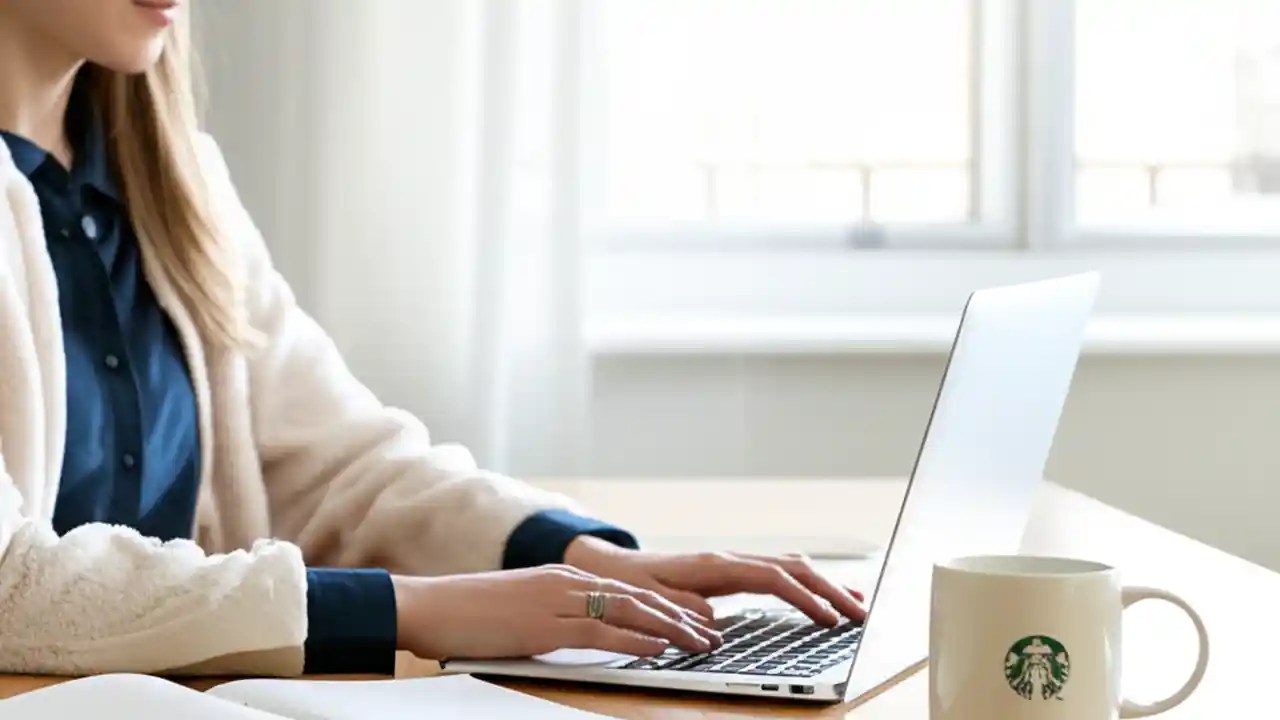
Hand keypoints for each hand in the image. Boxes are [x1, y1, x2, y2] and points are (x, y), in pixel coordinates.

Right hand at [391, 565, 722, 659]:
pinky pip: (600, 631)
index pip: (627, 589)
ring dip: (669, 628)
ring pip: (628, 611)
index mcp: (562, 578)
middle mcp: (566, 583)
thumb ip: (555, 617)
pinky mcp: (545, 625)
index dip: (664, 605)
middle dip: (679, 616)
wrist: (432, 605)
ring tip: (698, 643)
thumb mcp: (522, 609)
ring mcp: (557, 602)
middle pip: (638, 596)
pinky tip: (658, 648)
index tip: (692, 619)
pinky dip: (635, 639)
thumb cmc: (469, 612)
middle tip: (711, 633)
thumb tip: (584, 635)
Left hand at [564, 537, 866, 625]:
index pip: (773, 578)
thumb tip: (713, 624)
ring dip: (824, 583)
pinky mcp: (732, 571)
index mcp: (716, 566)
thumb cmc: (632, 585)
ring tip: (855, 603)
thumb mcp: (652, 600)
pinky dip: (805, 582)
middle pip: (792, 568)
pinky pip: (778, 572)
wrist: (614, 568)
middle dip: (829, 589)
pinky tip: (821, 595)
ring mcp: (733, 562)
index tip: (829, 620)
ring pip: (790, 566)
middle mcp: (730, 559)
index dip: (804, 599)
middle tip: (861, 613)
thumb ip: (683, 610)